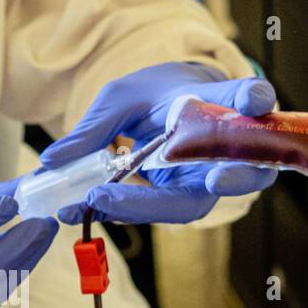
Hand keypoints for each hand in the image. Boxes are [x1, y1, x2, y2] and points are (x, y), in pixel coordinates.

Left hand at [41, 62, 278, 224]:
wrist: (170, 111)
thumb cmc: (158, 96)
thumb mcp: (123, 97)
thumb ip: (97, 125)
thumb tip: (51, 161)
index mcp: (221, 102)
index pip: (245, 98)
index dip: (254, 99)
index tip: (256, 100)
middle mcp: (229, 147)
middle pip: (239, 170)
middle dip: (217, 179)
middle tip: (185, 178)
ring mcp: (211, 180)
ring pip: (197, 202)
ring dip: (146, 206)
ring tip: (97, 201)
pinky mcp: (188, 199)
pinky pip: (160, 211)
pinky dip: (123, 210)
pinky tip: (84, 207)